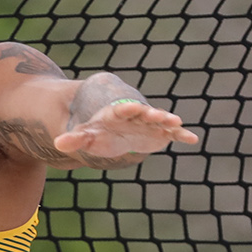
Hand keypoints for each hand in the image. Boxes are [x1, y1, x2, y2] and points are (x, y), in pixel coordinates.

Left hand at [53, 100, 199, 159]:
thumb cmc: (95, 133)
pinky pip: (171, 133)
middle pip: (144, 114)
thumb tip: (58, 144)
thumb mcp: (85, 137)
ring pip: (159, 122)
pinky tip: (193, 139)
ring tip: (177, 123)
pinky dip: (181, 135)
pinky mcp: (158, 133)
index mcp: (116, 113)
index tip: (133, 108)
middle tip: (161, 116)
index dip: (128, 109)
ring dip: (168, 122)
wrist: (109, 132)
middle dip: (152, 114)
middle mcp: (135, 116)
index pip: (122, 110)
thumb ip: (75, 140)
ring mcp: (148, 123)